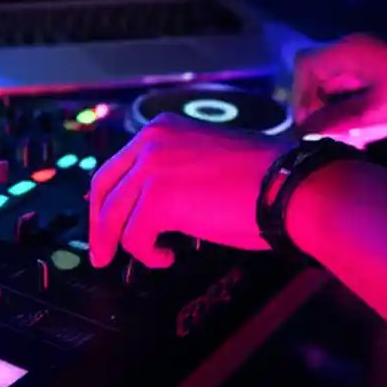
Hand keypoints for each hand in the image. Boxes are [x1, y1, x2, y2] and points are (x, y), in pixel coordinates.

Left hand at [88, 113, 289, 268]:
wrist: (288, 186)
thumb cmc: (262, 178)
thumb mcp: (206, 157)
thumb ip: (175, 168)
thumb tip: (151, 202)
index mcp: (161, 129)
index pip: (117, 165)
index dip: (106, 199)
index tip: (104, 221)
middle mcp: (149, 141)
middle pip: (103, 189)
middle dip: (99, 225)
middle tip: (101, 254)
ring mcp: (150, 169)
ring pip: (113, 217)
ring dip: (124, 245)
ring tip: (150, 258)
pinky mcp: (156, 200)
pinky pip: (134, 238)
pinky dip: (147, 254)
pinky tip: (167, 257)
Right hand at [294, 33, 386, 137]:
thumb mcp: (375, 114)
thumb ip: (334, 121)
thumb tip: (300, 133)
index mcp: (352, 51)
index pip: (306, 65)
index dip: (299, 94)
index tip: (306, 124)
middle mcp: (353, 50)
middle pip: (314, 75)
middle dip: (312, 106)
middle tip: (319, 136)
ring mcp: (363, 62)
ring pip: (328, 86)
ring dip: (327, 112)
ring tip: (339, 139)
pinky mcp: (373, 75)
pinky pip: (344, 92)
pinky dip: (342, 112)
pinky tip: (354, 135)